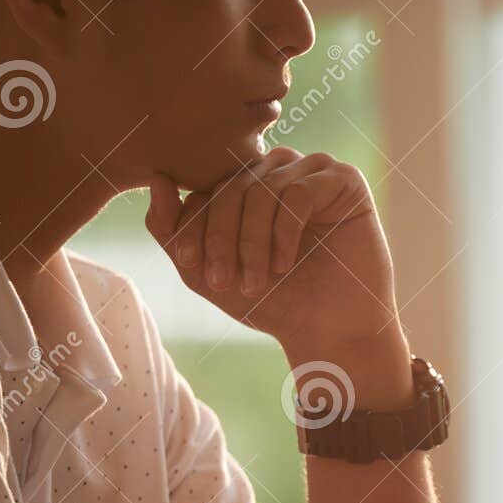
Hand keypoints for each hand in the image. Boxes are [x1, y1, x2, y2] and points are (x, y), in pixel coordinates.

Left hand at [143, 147, 400, 355]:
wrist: (330, 332)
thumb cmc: (274, 303)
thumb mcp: (206, 272)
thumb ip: (173, 228)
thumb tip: (155, 178)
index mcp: (251, 185)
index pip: (210, 187)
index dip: (195, 225)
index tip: (194, 265)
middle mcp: (282, 170)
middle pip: (234, 186)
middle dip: (222, 237)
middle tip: (222, 280)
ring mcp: (315, 172)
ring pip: (264, 188)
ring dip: (252, 240)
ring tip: (258, 280)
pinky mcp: (346, 181)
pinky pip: (299, 192)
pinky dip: (284, 232)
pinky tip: (285, 264)